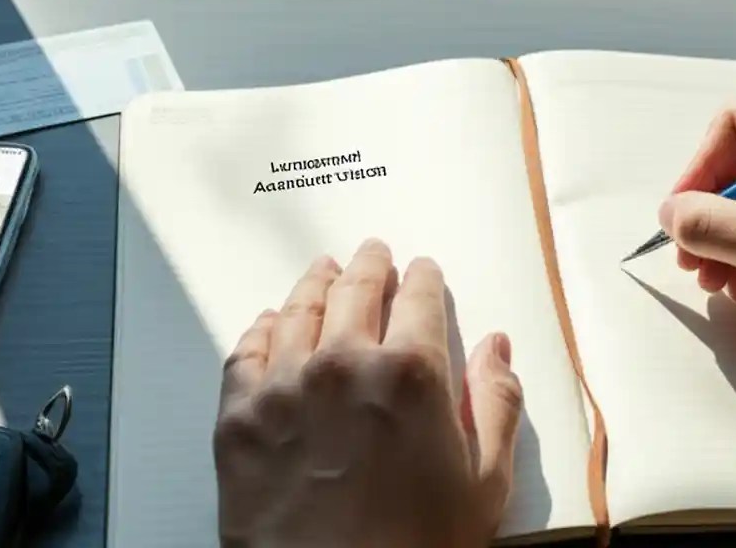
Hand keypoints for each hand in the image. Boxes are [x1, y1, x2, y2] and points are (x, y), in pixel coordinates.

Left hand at [213, 238, 522, 547]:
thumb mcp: (485, 483)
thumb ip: (496, 403)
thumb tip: (496, 347)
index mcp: (411, 374)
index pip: (420, 299)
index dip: (423, 278)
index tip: (422, 270)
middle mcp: (344, 363)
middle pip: (356, 290)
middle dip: (370, 265)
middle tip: (373, 253)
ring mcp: (284, 386)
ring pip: (298, 310)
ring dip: (315, 284)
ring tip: (323, 271)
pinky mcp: (239, 416)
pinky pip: (246, 351)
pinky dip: (261, 328)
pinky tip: (270, 322)